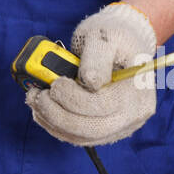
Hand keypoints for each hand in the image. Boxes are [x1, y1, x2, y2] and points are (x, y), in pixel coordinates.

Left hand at [24, 2, 157, 146]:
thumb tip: (90, 82)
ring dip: (52, 122)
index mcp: (137, 92)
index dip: (73, 98)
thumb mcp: (105, 37)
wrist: (124, 41)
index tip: (55, 84)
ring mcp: (121, 126)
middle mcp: (133, 115)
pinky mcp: (105, 130)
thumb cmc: (115, 36)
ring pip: (82, 137)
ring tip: (35, 100)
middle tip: (37, 95)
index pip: (102, 106)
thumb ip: (97, 57)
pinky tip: (42, 111)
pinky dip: (57, 126)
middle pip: (92, 129)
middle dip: (58, 114)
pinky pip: (79, 137)